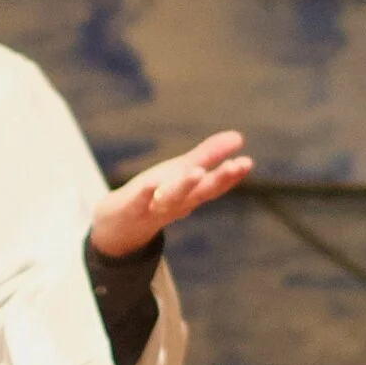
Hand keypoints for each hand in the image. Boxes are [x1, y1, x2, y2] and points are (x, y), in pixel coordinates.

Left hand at [91, 130, 253, 257]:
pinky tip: (151, 183)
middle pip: (200, 192)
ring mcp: (155, 207)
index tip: (247, 163)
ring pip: (172, 198)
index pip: (215, 184)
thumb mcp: (183, 172)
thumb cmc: (156, 195)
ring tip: (197, 172)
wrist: (118, 227)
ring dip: (185, 186)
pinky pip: (139, 202)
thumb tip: (239, 137)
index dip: (231, 175)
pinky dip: (145, 194)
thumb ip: (209, 155)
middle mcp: (177, 202)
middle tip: (235, 166)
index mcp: (191, 194)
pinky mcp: (131, 208)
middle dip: (218, 180)